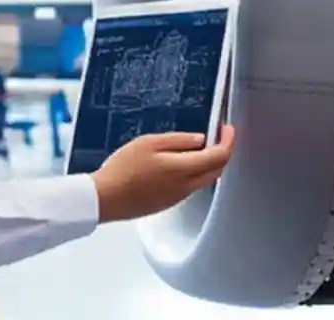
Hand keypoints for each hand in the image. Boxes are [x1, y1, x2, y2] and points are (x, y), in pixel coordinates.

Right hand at [90, 124, 234, 223]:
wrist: (106, 198)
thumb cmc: (123, 169)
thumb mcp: (149, 143)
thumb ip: (178, 140)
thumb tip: (200, 139)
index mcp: (182, 169)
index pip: (218, 156)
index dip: (227, 141)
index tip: (227, 130)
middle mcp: (185, 186)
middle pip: (217, 170)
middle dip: (222, 152)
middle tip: (218, 137)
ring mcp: (178, 197)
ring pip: (205, 179)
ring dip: (209, 163)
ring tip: (199, 147)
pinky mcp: (169, 202)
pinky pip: (191, 186)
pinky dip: (196, 172)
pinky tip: (182, 163)